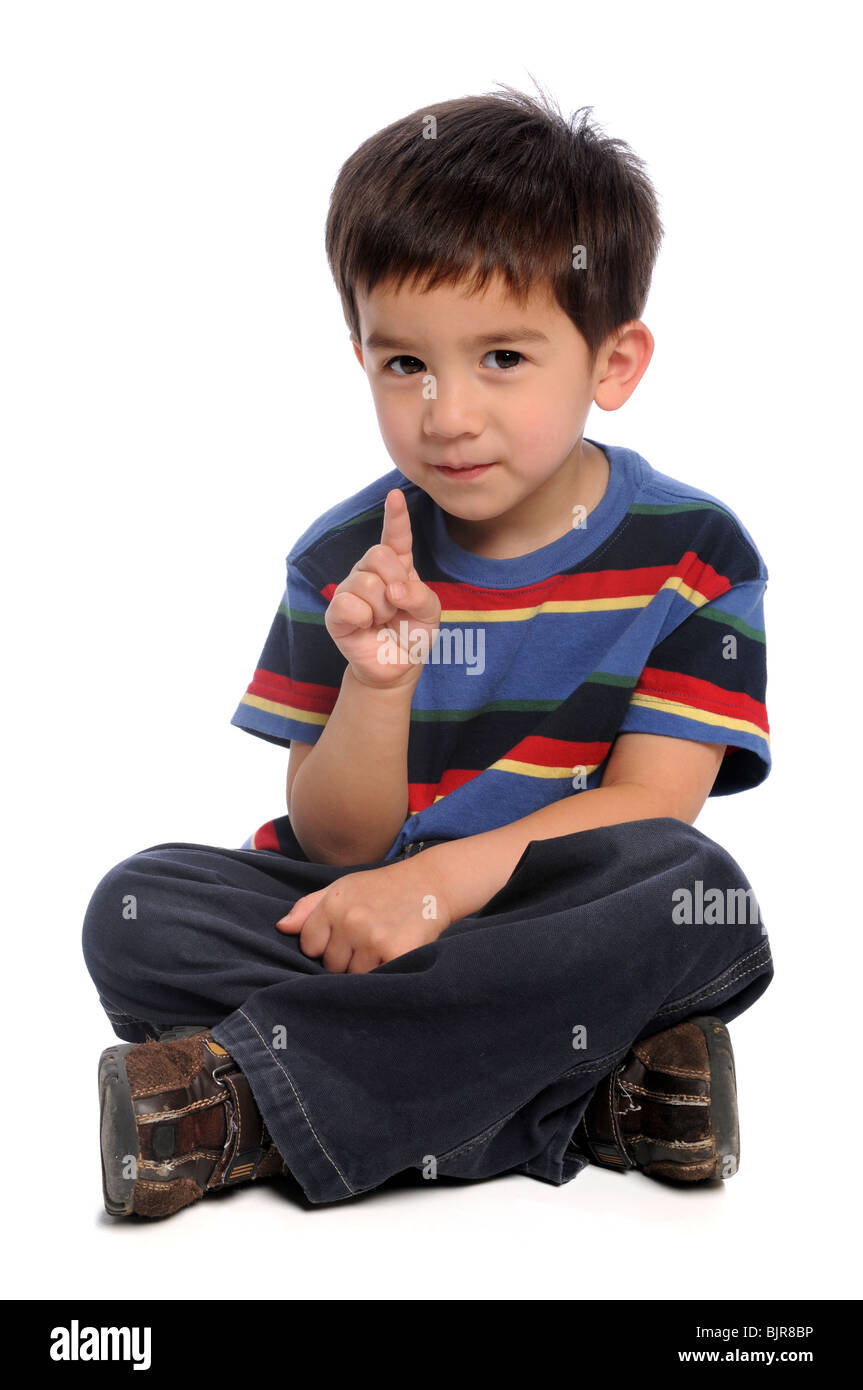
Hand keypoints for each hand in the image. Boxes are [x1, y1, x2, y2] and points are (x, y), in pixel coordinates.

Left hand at [275, 857, 453, 972]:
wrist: (430, 882)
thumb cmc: (382, 888)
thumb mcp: (342, 888)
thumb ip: (308, 907)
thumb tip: (282, 928)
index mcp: (333, 904)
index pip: (309, 946)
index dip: (325, 945)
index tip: (343, 936)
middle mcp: (350, 920)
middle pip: (331, 965)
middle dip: (346, 958)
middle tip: (367, 939)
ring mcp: (373, 937)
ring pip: (354, 975)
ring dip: (366, 967)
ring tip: (381, 945)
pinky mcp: (396, 951)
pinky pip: (376, 979)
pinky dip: (384, 972)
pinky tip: (393, 954)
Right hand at [324, 487, 440, 689]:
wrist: (398, 666)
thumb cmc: (413, 633)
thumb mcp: (431, 613)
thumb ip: (420, 595)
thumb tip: (394, 590)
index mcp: (397, 565)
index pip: (395, 536)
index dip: (395, 516)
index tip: (395, 496)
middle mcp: (370, 572)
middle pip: (378, 554)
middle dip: (394, 582)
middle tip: (396, 607)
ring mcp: (350, 589)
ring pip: (365, 581)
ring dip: (382, 607)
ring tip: (382, 620)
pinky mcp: (336, 612)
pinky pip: (348, 603)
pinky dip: (363, 617)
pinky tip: (366, 626)